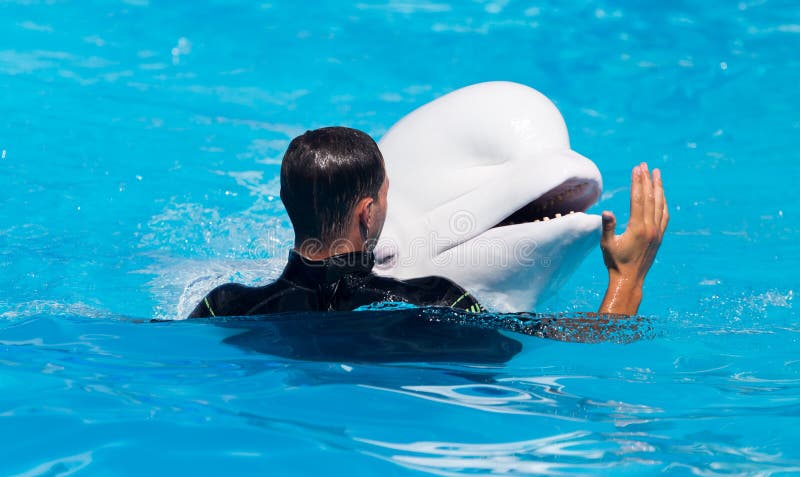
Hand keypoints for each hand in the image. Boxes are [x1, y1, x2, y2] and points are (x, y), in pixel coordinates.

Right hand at [598, 163, 667, 314]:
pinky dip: (663, 202)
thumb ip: (608, 227)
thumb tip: (607, 212)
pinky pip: (664, 215)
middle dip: (647, 180)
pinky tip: (662, 195)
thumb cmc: (615, 262)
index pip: (639, 199)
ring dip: (659, 187)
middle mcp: (651, 228)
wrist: (630, 280)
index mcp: (638, 228)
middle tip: (645, 165)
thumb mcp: (607, 245)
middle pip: (651, 198)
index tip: (636, 168)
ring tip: (657, 173)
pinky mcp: (659, 237)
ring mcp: (657, 232)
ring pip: (660, 204)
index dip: (637, 182)